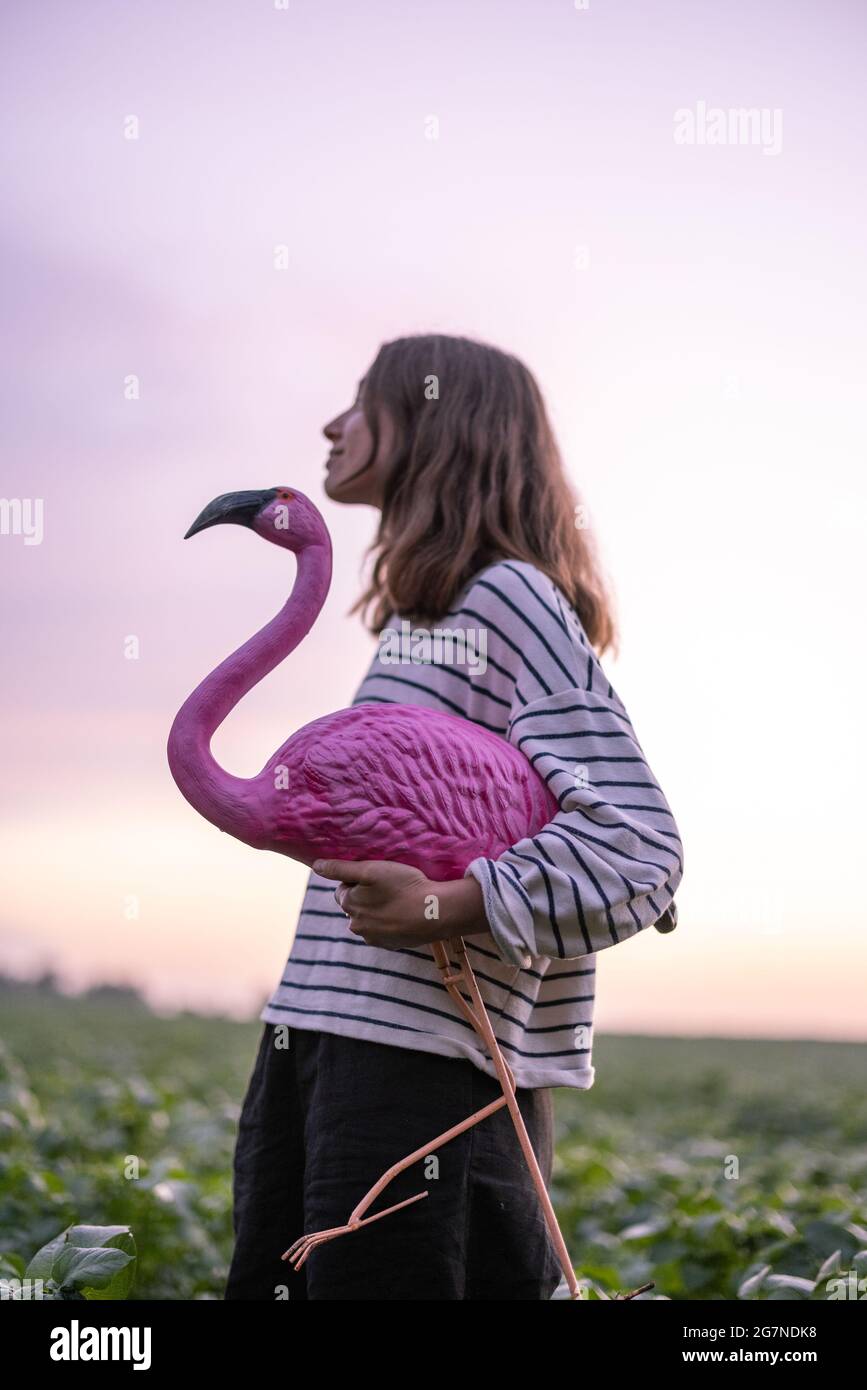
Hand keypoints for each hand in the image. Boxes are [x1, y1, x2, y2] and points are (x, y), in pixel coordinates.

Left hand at [311, 858, 488, 950]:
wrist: (434, 912)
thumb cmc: (403, 886)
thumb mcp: (370, 869)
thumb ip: (340, 868)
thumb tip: (315, 866)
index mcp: (349, 905)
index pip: (342, 889)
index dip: (358, 880)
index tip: (376, 877)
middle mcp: (356, 925)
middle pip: (355, 906)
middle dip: (366, 897)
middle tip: (388, 886)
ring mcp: (374, 938)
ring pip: (369, 920)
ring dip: (378, 911)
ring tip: (398, 899)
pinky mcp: (391, 945)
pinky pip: (384, 931)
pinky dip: (390, 922)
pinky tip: (404, 913)